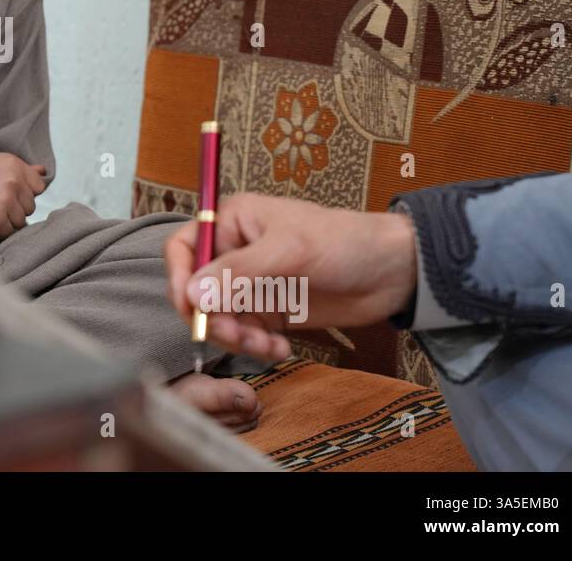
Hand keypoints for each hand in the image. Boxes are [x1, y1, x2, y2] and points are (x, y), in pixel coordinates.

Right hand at [0, 153, 47, 239]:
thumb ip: (20, 169)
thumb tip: (43, 171)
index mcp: (14, 164)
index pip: (38, 186)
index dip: (25, 193)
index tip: (9, 194)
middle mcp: (13, 181)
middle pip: (30, 206)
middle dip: (15, 208)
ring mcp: (6, 201)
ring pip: (21, 221)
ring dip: (6, 221)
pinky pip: (8, 232)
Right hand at [164, 193, 417, 362]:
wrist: (392, 272)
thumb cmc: (344, 243)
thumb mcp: (289, 252)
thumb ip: (238, 273)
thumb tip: (192, 294)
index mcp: (232, 222)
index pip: (184, 247)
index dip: (178, 277)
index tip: (189, 308)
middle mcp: (235, 251)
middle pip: (198, 291)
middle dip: (214, 318)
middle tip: (239, 336)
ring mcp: (251, 283)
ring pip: (220, 318)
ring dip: (237, 338)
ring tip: (266, 346)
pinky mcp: (269, 310)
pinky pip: (245, 333)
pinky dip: (255, 346)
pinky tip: (280, 349)